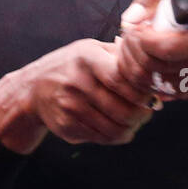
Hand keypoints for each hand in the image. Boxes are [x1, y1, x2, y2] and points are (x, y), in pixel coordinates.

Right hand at [18, 38, 158, 146]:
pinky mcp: (67, 127)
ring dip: (133, 128)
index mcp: (86, 59)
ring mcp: (70, 107)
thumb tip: (154, 70)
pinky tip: (117, 126)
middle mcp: (77, 83)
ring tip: (135, 120)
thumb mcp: (91, 49)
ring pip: (116, 129)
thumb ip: (120, 56)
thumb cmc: (71, 66)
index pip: (122, 79)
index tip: (150, 93)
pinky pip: (103, 139)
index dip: (143, 91)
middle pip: (124, 110)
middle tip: (148, 110)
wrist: (33, 89)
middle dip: (143, 114)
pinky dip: (117, 136)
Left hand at [115, 0, 187, 100]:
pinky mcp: (187, 90)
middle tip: (127, 36)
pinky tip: (136, 61)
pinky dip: (138, 78)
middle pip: (156, 68)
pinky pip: (155, 92)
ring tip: (128, 47)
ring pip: (151, 83)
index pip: (168, 49)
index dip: (144, 40)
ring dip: (131, 65)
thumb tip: (131, 20)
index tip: (137, 28)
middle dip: (132, 51)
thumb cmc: (186, 6)